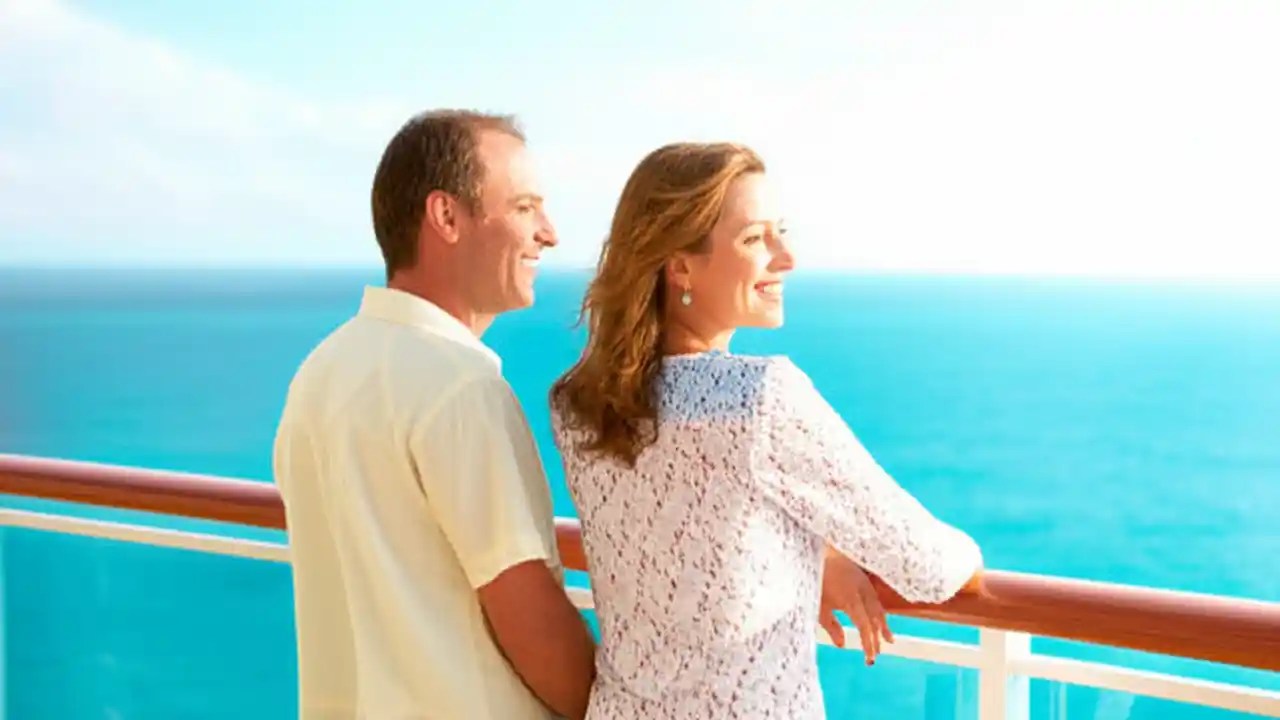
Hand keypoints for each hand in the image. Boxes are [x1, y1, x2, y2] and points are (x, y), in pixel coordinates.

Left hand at [819, 547, 893, 665]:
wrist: (818, 549)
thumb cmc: (815, 577)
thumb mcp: (818, 605)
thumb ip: (831, 626)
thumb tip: (843, 645)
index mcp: (851, 600)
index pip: (865, 627)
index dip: (869, 644)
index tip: (870, 659)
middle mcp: (862, 592)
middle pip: (875, 619)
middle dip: (876, 638)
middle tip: (877, 654)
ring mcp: (864, 583)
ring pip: (878, 608)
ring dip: (882, 625)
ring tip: (888, 639)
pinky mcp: (863, 577)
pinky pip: (875, 598)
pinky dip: (879, 611)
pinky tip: (878, 618)